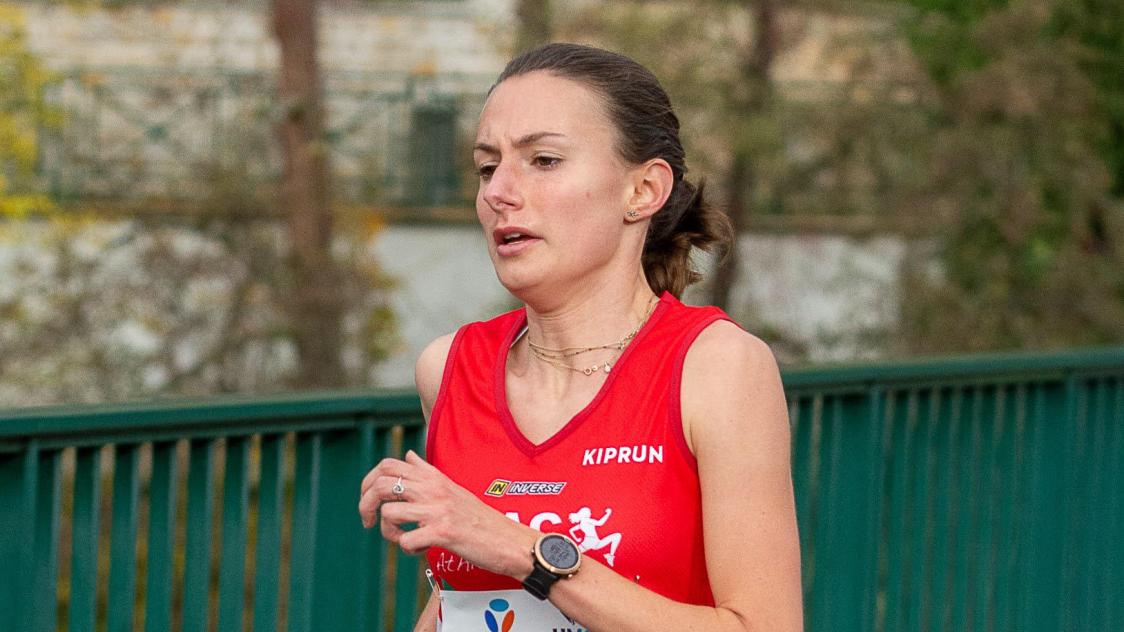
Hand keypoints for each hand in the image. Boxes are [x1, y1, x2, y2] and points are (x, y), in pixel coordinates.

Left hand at [357, 450, 536, 577]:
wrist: (509, 540)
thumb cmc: (480, 518)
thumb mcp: (452, 488)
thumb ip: (427, 472)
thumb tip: (407, 454)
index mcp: (434, 477)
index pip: (388, 464)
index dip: (368, 481)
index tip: (368, 499)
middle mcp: (434, 489)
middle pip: (381, 484)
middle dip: (365, 505)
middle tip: (368, 522)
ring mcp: (438, 510)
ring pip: (389, 513)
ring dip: (388, 531)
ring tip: (402, 538)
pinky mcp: (443, 533)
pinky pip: (406, 540)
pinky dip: (408, 549)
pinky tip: (421, 549)